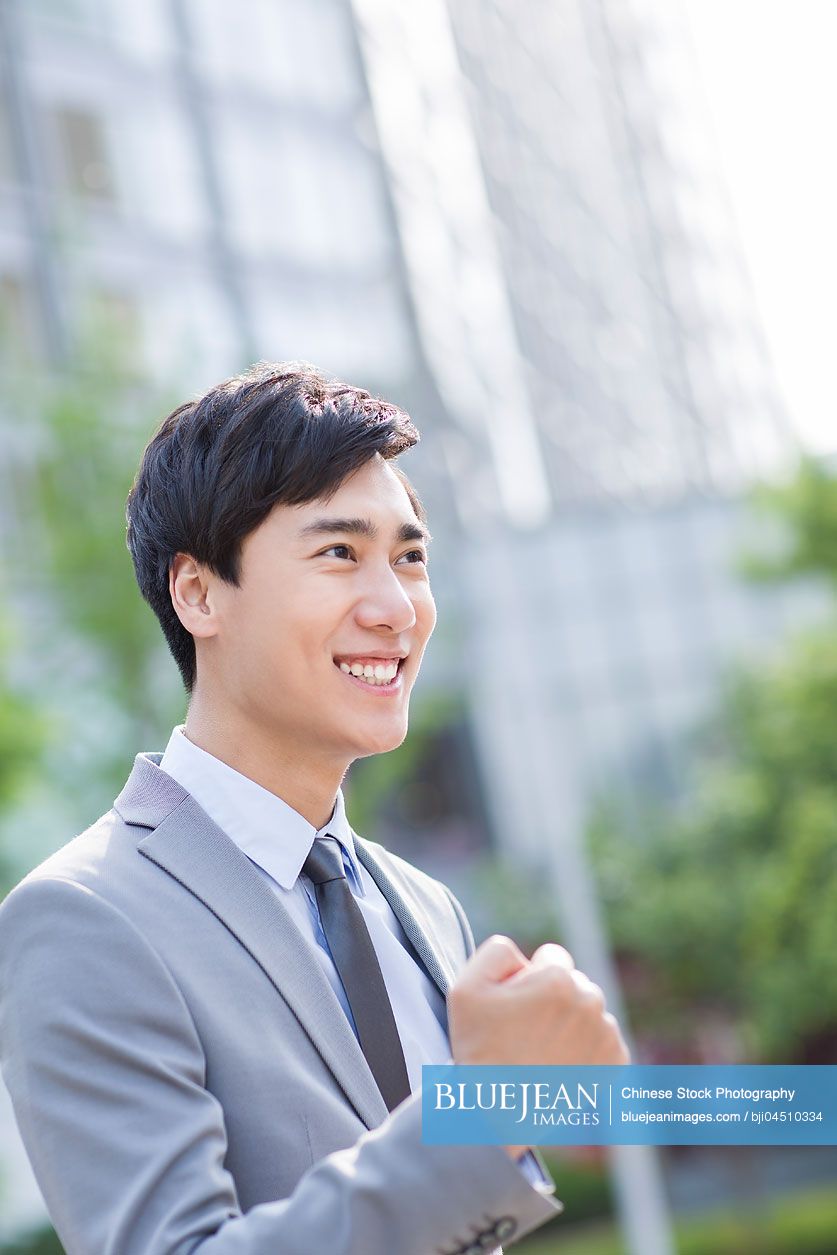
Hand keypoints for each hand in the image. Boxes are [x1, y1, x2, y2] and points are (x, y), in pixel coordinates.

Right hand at [447, 935, 629, 1158]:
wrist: (500, 1114)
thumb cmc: (480, 1050)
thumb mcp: (467, 987)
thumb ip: (498, 951)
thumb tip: (527, 957)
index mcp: (559, 979)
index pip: (551, 957)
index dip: (528, 978)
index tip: (514, 1006)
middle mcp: (591, 1001)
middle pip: (572, 982)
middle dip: (551, 998)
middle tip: (524, 1031)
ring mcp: (606, 1033)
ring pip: (586, 1009)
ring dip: (569, 1021)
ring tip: (541, 1050)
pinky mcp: (616, 1061)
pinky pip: (602, 1037)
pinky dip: (585, 1046)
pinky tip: (561, 1063)